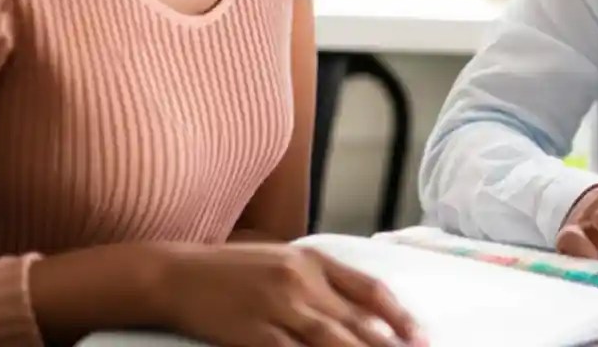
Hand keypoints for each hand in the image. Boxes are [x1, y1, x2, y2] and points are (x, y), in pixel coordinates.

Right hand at [154, 243, 425, 346]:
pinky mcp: (254, 332)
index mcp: (314, 260)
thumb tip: (363, 310)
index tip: (419, 337)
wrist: (178, 274)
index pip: (370, 290)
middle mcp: (302, 282)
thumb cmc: (233, 270)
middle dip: (388, 346)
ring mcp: (278, 307)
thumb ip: (323, 280)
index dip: (400, 316)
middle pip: (357, 322)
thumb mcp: (284, 261)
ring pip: (332, 342)